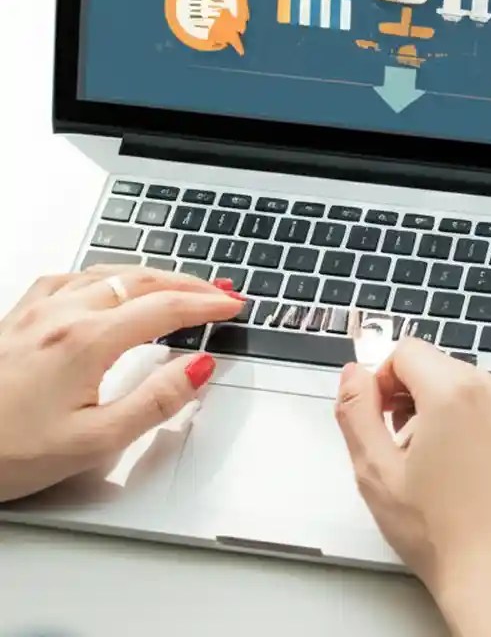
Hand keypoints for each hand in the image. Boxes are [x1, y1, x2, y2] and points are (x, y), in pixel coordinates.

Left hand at [0, 266, 243, 501]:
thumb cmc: (6, 452)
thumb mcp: (95, 440)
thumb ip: (155, 401)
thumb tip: (198, 368)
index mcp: (86, 341)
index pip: (165, 309)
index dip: (207, 304)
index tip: (233, 305)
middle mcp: (60, 315)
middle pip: (139, 281)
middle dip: (188, 282)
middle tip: (220, 291)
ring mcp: (33, 312)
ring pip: (105, 273)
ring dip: (150, 275)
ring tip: (177, 283)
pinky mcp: (14, 319)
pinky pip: (68, 278)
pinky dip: (104, 275)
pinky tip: (106, 284)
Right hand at [336, 340, 490, 636]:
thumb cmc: (438, 530)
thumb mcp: (374, 470)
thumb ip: (356, 410)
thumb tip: (353, 374)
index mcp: (453, 392)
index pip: (407, 351)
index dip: (383, 380)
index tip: (380, 415)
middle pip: (440, 367)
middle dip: (414, 395)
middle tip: (403, 445)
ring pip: (472, 389)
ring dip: (447, 411)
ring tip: (435, 463)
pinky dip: (480, 428)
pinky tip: (468, 472)